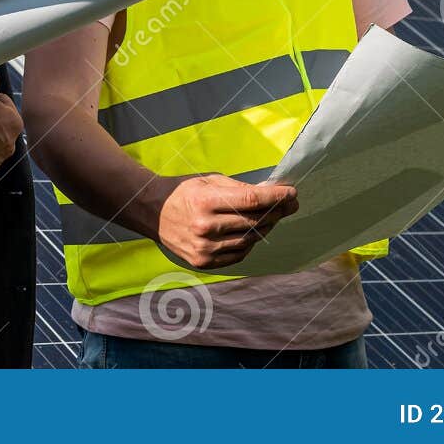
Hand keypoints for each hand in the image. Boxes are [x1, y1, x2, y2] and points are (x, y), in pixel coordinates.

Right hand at [150, 174, 299, 270]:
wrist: (152, 212)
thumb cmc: (183, 191)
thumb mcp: (209, 180)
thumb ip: (239, 189)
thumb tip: (271, 193)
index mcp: (205, 202)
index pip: (251, 200)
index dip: (275, 197)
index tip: (292, 193)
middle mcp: (205, 227)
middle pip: (253, 222)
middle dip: (276, 212)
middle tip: (290, 204)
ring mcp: (204, 249)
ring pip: (249, 240)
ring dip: (266, 228)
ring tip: (273, 217)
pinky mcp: (204, 263)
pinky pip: (238, 255)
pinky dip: (250, 243)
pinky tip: (254, 232)